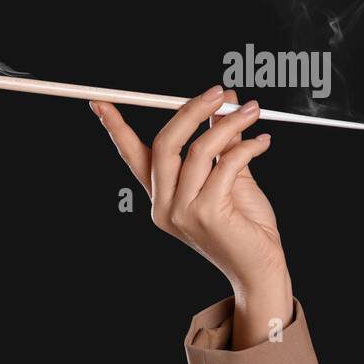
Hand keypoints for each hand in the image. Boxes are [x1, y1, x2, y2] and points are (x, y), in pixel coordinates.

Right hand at [91, 85, 288, 292]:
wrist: (260, 270)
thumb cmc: (245, 227)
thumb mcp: (229, 177)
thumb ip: (220, 144)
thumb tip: (222, 104)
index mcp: (162, 197)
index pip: (132, 155)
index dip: (115, 127)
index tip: (100, 103)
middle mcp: (164, 206)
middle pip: (164, 144)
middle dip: (191, 110)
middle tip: (218, 92)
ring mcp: (182, 212)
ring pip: (198, 149)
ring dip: (228, 123)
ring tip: (251, 112)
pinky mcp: (207, 214)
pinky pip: (226, 164)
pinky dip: (247, 147)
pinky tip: (262, 143)